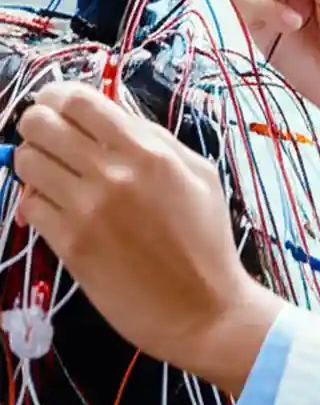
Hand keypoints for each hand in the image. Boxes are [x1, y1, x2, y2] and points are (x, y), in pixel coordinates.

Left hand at [12, 82, 280, 395]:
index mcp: (149, 152)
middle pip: (40, 124)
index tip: (57, 104)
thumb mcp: (199, 175)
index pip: (79, 100)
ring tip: (53, 176)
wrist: (204, 309)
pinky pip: (29, 206)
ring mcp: (88, 210)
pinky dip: (36, 203)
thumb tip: (112, 114)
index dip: (58, 95)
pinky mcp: (70, 245)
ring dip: (34, 164)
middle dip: (37, 125)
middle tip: (50, 139)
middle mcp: (114, 174)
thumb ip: (156, 140)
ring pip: (26, 163)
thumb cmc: (208, 241)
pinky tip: (57, 210)